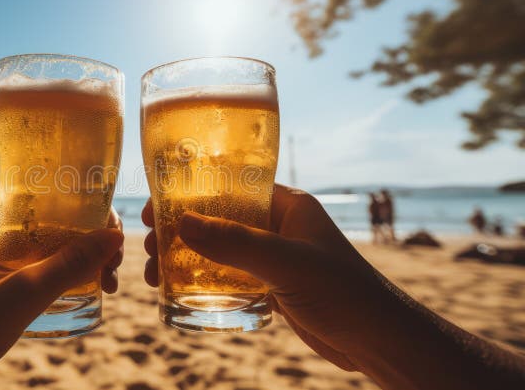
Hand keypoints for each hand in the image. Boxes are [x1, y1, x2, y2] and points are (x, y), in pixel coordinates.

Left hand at [0, 198, 123, 389]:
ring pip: (36, 255)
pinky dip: (56, 281)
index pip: (17, 193)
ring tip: (106, 279)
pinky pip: (29, 278)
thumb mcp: (23, 292)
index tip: (89, 207)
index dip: (54, 195)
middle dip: (76, 236)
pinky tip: (79, 293)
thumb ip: (69, 263)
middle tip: (108, 252)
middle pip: (36, 226)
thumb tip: (114, 234)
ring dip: (70, 260)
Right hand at [142, 184, 394, 369]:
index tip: (154, 206)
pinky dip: (203, 280)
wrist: (379, 340)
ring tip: (152, 274)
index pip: (229, 186)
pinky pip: (229, 276)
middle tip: (146, 243)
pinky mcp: (274, 286)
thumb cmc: (344, 292)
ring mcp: (275, 256)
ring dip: (185, 258)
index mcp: (287, 204)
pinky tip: (178, 290)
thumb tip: (181, 223)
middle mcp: (279, 226)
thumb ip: (235, 243)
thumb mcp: (286, 263)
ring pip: (219, 249)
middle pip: (217, 218)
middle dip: (179, 230)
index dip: (189, 194)